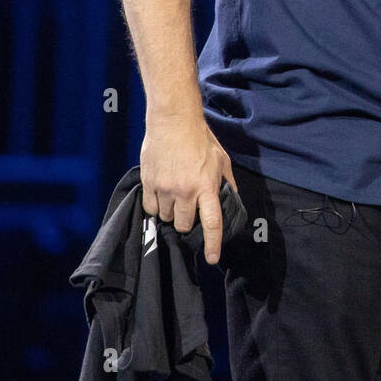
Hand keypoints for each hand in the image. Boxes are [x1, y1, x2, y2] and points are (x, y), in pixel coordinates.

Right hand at [140, 110, 237, 263]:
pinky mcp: (149, 183)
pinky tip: (161, 197)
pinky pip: (150, 208)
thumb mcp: (221, 159)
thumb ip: (227, 182)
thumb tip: (231, 199)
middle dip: (188, 223)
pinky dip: (156, 207)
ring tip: (175, 198)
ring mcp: (165, 189)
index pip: (212, 223)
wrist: (173, 121)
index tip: (211, 259)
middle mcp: (185, 192)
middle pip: (184, 225)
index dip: (212, 244)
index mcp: (206, 187)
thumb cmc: (200, 138)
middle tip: (189, 209)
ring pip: (166, 218)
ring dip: (171, 213)